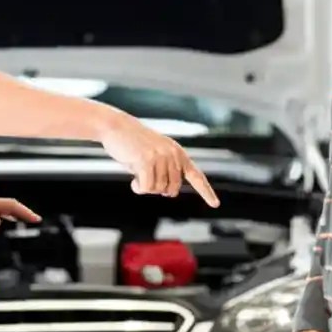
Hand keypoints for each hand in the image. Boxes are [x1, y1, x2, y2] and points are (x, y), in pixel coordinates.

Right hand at [97, 116, 220, 206]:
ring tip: (137, 172)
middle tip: (145, 178)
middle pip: (171, 190)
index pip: (196, 176)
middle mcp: (173, 155)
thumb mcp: (154, 155)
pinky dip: (138, 188)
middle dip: (158, 190)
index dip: (206, 192)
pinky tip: (132, 180)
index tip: (215, 204)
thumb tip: (169, 191)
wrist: (116, 126)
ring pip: (157, 190)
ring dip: (145, 187)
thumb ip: (165, 170)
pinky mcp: (146, 161)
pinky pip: (146, 188)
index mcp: (178, 153)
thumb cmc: (133, 143)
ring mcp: (161, 157)